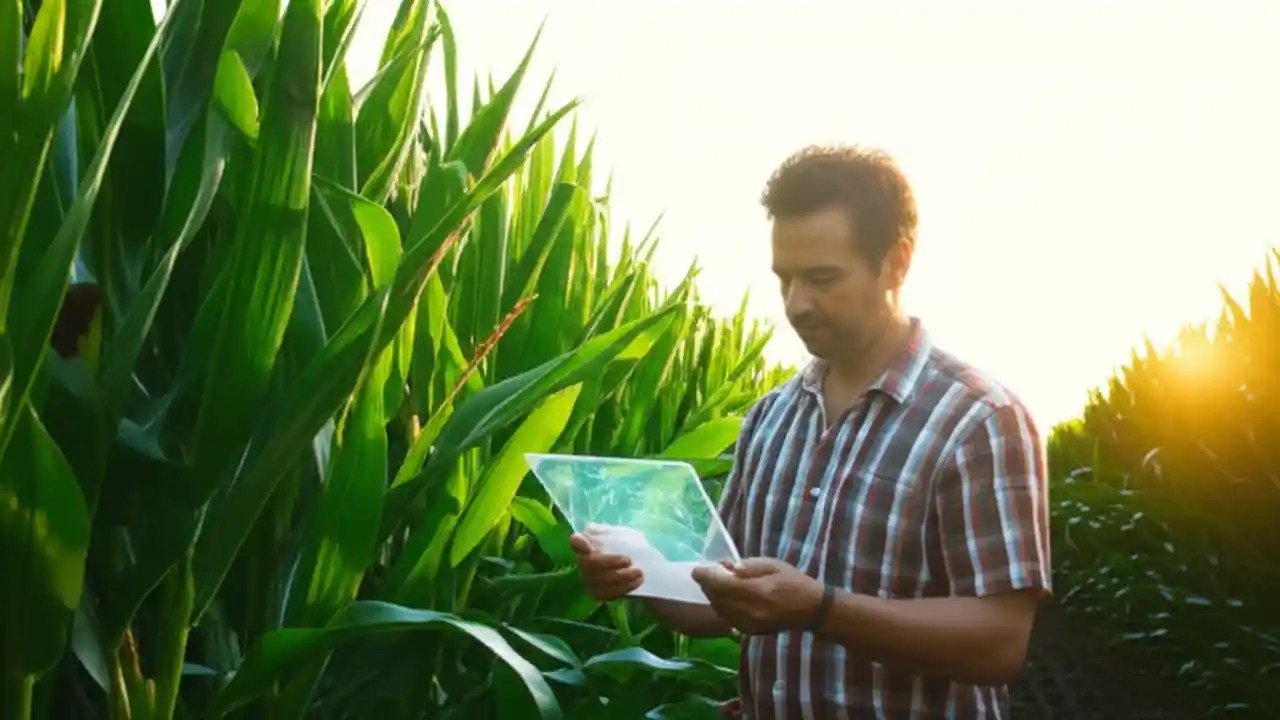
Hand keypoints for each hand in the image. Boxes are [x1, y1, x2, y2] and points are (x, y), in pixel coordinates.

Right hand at [569, 532, 642, 600]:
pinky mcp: (597, 593)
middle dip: (609, 562)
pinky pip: (607, 594)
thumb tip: (593, 531)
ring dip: (621, 577)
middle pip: (589, 564)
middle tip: (629, 560)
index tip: (589, 546)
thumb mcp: (624, 534)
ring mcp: (588, 579)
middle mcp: (583, 561)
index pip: (576, 542)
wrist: (640, 563)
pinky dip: (623, 588)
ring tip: (638, 572)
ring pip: (599, 581)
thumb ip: (610, 533)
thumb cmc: (629, 545)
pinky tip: (636, 582)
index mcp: (588, 541)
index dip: (579, 544)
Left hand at [691, 557, 825, 634]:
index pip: (720, 585)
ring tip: (716, 585)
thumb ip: (748, 567)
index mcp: (755, 591)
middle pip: (717, 598)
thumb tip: (726, 568)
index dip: (705, 577)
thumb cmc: (793, 582)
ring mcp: (748, 624)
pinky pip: (728, 619)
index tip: (697, 569)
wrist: (811, 609)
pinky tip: (727, 599)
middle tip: (706, 574)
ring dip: (714, 597)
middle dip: (708, 586)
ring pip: (720, 610)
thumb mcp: (772, 565)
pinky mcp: (750, 632)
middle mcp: (749, 610)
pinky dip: (722, 608)